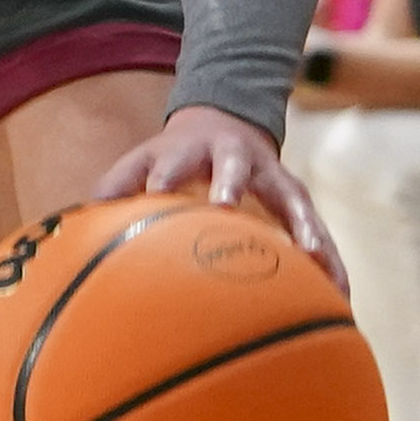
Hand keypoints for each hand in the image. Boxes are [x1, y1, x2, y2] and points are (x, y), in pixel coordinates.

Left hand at [91, 105, 346, 294]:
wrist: (227, 123)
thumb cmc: (173, 157)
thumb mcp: (142, 159)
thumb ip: (115, 185)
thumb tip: (77, 221)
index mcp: (192, 150)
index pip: (174, 159)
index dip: (166, 173)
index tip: (157, 191)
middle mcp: (237, 159)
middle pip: (234, 168)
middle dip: (228, 184)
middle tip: (224, 205)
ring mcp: (274, 179)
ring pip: (292, 202)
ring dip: (301, 228)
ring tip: (313, 259)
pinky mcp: (299, 202)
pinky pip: (319, 235)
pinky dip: (331, 264)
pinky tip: (342, 297)